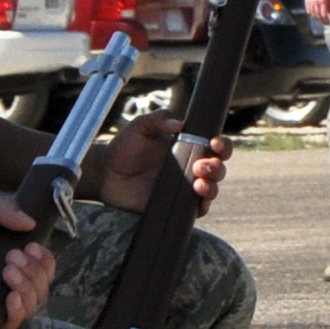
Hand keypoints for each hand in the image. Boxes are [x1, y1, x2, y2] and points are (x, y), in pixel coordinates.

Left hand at [0, 196, 50, 328]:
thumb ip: (1, 210)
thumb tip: (32, 222)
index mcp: (1, 257)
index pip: (38, 264)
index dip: (43, 258)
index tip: (30, 247)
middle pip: (40, 285)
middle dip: (35, 272)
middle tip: (11, 260)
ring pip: (30, 305)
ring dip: (29, 290)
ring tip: (7, 274)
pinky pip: (8, 325)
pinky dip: (17, 313)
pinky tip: (10, 298)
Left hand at [96, 111, 227, 217]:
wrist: (106, 173)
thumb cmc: (124, 148)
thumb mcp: (140, 127)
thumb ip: (158, 119)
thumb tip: (180, 123)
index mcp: (188, 147)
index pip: (216, 146)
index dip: (222, 145)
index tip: (214, 142)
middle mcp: (191, 167)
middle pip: (218, 168)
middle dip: (216, 167)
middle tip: (199, 166)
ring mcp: (185, 187)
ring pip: (212, 189)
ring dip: (212, 186)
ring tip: (197, 183)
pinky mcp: (176, 205)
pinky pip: (197, 209)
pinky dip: (202, 206)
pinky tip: (198, 201)